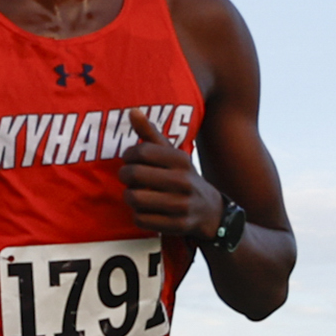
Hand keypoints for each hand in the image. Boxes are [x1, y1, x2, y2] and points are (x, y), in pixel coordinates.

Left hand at [118, 110, 221, 239]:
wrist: (211, 211)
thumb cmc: (182, 177)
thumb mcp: (172, 154)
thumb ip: (150, 133)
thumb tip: (132, 111)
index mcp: (181, 159)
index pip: (141, 151)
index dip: (128, 155)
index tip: (130, 159)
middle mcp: (183, 181)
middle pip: (134, 175)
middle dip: (125, 176)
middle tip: (128, 177)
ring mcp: (181, 204)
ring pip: (135, 198)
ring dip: (129, 196)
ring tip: (135, 194)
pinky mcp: (178, 225)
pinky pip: (141, 219)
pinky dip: (138, 215)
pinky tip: (145, 210)